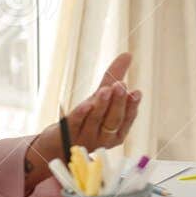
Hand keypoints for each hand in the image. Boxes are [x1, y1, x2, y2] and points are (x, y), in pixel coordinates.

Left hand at [26, 54, 142, 186]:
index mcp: (117, 133)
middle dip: (118, 103)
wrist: (59, 142)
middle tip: (121, 85)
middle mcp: (104, 138)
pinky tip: (86, 104)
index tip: (136, 92)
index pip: (127, 119)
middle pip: (113, 120)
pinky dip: (82, 114)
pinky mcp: (68, 134)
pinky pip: (76, 124)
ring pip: (96, 120)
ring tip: (106, 89)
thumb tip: (128, 54)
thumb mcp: (101, 98)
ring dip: (102, 105)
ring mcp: (86, 138)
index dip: (131, 106)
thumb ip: (114, 77)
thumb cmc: (86, 118)